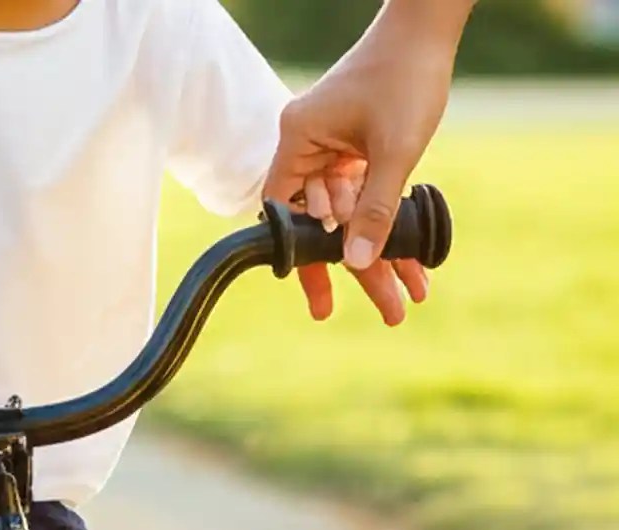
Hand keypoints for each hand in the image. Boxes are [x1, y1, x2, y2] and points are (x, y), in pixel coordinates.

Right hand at [263, 1, 466, 324]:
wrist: (428, 31)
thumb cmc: (405, 79)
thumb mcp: (395, 151)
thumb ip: (376, 209)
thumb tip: (360, 265)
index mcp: (297, 140)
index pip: (286, 211)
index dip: (301, 257)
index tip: (322, 299)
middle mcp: (307, 147)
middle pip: (324, 223)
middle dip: (357, 270)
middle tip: (384, 313)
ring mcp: (332, 149)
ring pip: (350, 217)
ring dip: (382, 255)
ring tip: (408, 298)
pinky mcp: (356, 149)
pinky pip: (367, 199)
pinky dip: (389, 225)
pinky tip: (415, 261)